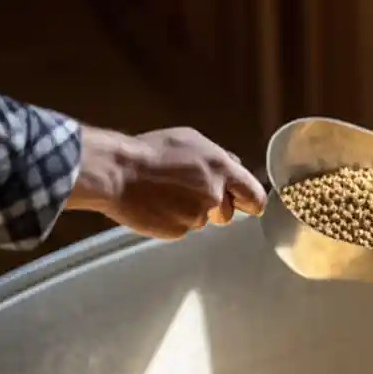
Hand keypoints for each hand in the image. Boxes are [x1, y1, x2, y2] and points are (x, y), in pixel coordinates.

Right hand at [65, 125, 265, 239]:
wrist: (117, 172)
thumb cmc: (152, 151)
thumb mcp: (191, 141)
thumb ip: (219, 158)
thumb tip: (234, 166)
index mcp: (222, 170)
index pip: (255, 196)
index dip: (252, 202)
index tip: (250, 206)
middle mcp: (214, 195)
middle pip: (228, 213)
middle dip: (215, 207)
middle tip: (190, 193)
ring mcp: (196, 216)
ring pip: (202, 220)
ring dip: (191, 212)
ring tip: (167, 195)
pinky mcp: (177, 231)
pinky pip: (182, 228)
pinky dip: (173, 220)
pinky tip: (157, 205)